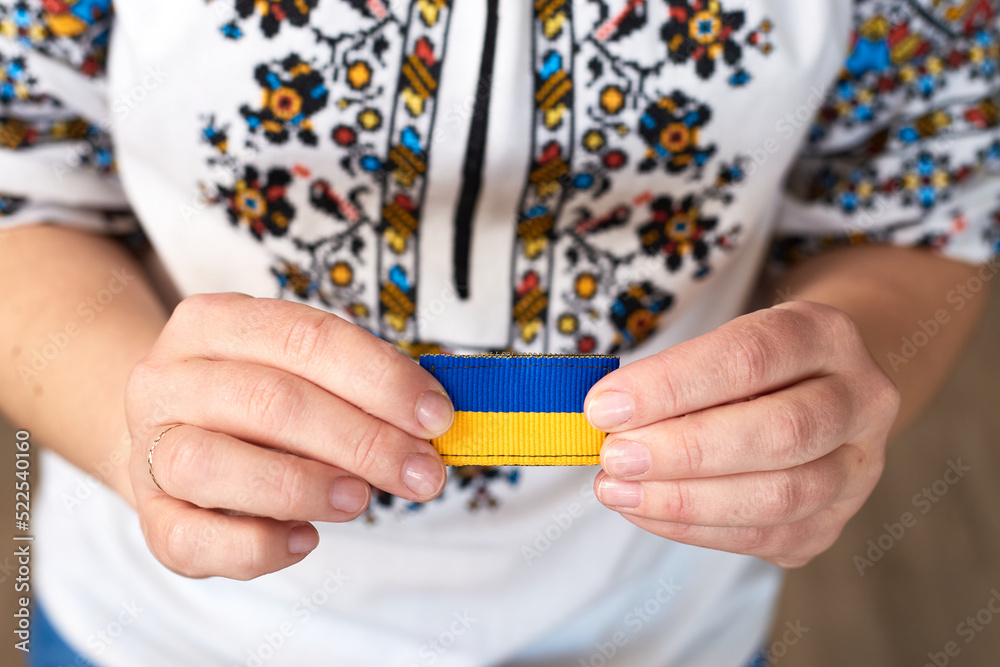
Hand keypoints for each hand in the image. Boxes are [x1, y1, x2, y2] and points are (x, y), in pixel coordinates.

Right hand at [125, 293, 453, 579]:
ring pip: (214, 465)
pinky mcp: (149, 516)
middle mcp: (167, 378)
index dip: (380, 378)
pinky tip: (305, 539)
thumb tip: (436, 421)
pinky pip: (191, 539)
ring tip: (361, 500)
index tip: (436, 416)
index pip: (305, 336)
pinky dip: (257, 546)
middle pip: (269, 401)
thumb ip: (362, 388)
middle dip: (362, 440)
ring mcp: (149, 448)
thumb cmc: (260, 401)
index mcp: (213, 321)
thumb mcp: (305, 372)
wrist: (174, 433)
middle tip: (422, 473)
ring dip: (305, 485)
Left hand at [584, 301, 899, 566]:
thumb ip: (671, 377)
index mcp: (825, 335)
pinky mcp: (834, 522)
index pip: (749, 357)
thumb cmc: (750, 365)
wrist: (817, 389)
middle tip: (613, 455)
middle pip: (780, 432)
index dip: (671, 385)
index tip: (604, 406)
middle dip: (683, 450)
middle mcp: (860, 399)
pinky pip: (764, 536)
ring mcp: (857, 467)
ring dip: (685, 498)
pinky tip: (644, 509)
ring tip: (617, 488)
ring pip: (781, 495)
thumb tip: (603, 416)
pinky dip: (693, 527)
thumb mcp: (721, 344)